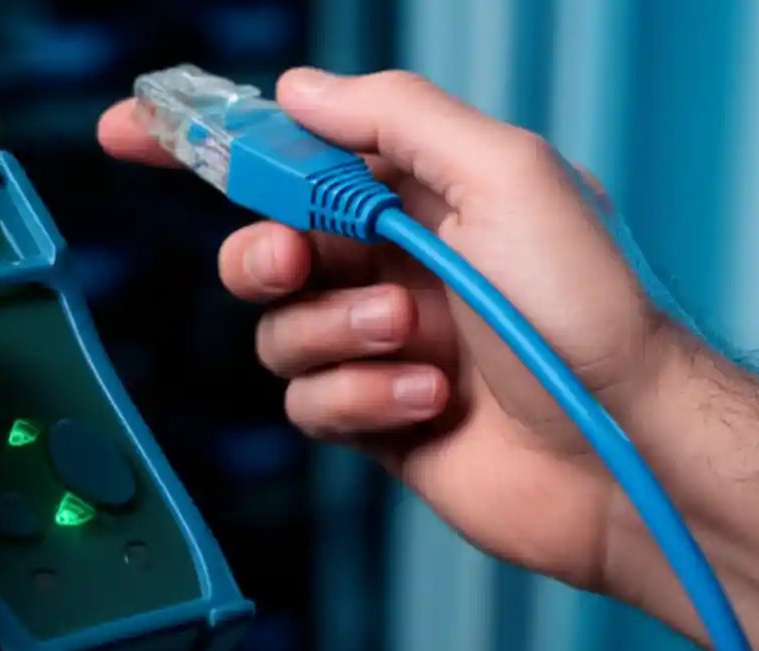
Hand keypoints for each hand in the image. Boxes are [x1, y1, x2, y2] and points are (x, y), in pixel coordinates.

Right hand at [99, 67, 669, 591]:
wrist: (629, 451)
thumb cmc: (589, 308)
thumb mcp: (505, 175)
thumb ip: (396, 119)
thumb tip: (299, 91)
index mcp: (414, 196)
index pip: (288, 153)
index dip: (206, 141)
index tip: (129, 129)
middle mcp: (389, 266)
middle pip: (259, 246)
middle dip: (262, 254)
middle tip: (296, 262)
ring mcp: (379, 346)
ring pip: (278, 333)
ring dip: (337, 334)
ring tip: (418, 343)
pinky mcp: (376, 418)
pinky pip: (310, 404)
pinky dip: (362, 398)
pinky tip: (433, 401)